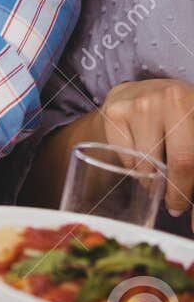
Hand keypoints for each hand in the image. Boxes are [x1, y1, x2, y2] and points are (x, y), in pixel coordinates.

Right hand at [93, 78, 193, 215]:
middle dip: (171, 191)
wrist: (145, 92)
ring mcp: (140, 102)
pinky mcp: (114, 110)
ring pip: (144, 162)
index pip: (189, 160)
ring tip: (156, 173)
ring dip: (150, 179)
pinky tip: (139, 156)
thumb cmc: (182, 123)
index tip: (180, 209)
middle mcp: (172, 99)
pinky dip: (132, 166)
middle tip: (170, 202)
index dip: (185, 190)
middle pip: (169, 162)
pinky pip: (124, 156)